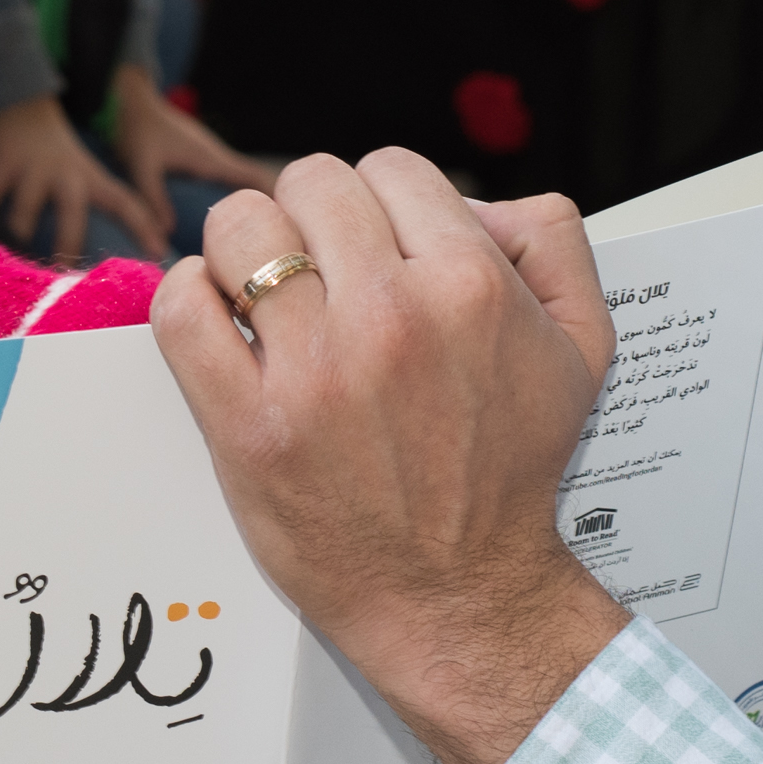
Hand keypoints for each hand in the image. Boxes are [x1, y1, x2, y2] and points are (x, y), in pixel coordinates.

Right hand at [0, 93, 160, 266]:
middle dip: (68, 249)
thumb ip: (103, 203)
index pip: (123, 203)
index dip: (143, 228)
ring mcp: (30, 170)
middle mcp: (63, 175)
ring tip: (11, 256)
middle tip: (63, 277)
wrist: (19, 106)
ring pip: (22, 218)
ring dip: (17, 237)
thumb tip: (141, 248)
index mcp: (88, 179)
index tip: (159, 253)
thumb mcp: (84, 173)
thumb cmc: (56, 155)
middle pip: (71, 219)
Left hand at [105, 64, 277, 245]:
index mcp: (212, 160)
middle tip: (287, 238)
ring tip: (268, 234)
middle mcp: (219, 158)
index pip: (256, 178)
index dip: (278, 197)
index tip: (297, 221)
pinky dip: (241, 196)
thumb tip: (168, 236)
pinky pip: (231, 181)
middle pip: (258, 183)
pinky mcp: (204, 159)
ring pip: (246, 182)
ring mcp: (213, 158)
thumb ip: (155, 200)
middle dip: (273, 206)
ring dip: (258, 202)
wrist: (133, 102)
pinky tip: (237, 218)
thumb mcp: (142, 168)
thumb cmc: (138, 131)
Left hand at [149, 148, 628, 763]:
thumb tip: (481, 199)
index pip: (388, 167)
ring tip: (263, 296)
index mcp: (470, 285)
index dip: (378, 202)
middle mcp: (391, 317)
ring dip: (243, 250)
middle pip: (308, 183)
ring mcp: (313, 370)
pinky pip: (181, 306)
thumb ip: (552, 242)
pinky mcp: (246, 423)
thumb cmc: (509, 471)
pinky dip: (188, 298)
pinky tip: (219, 324)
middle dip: (310, 217)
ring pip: (238, 227)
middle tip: (318, 272)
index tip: (374, 247)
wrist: (458, 596)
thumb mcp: (582, 345)